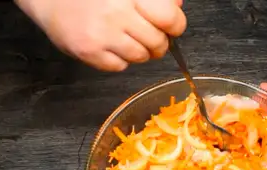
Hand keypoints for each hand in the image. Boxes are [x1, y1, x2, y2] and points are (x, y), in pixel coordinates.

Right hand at [15, 0, 185, 70]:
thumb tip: (177, 6)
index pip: (170, 18)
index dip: (175, 25)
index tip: (171, 27)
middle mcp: (118, 13)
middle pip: (157, 42)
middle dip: (158, 43)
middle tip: (148, 36)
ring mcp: (103, 34)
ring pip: (140, 57)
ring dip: (139, 52)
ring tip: (127, 40)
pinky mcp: (89, 52)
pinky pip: (119, 66)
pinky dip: (119, 60)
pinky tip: (110, 46)